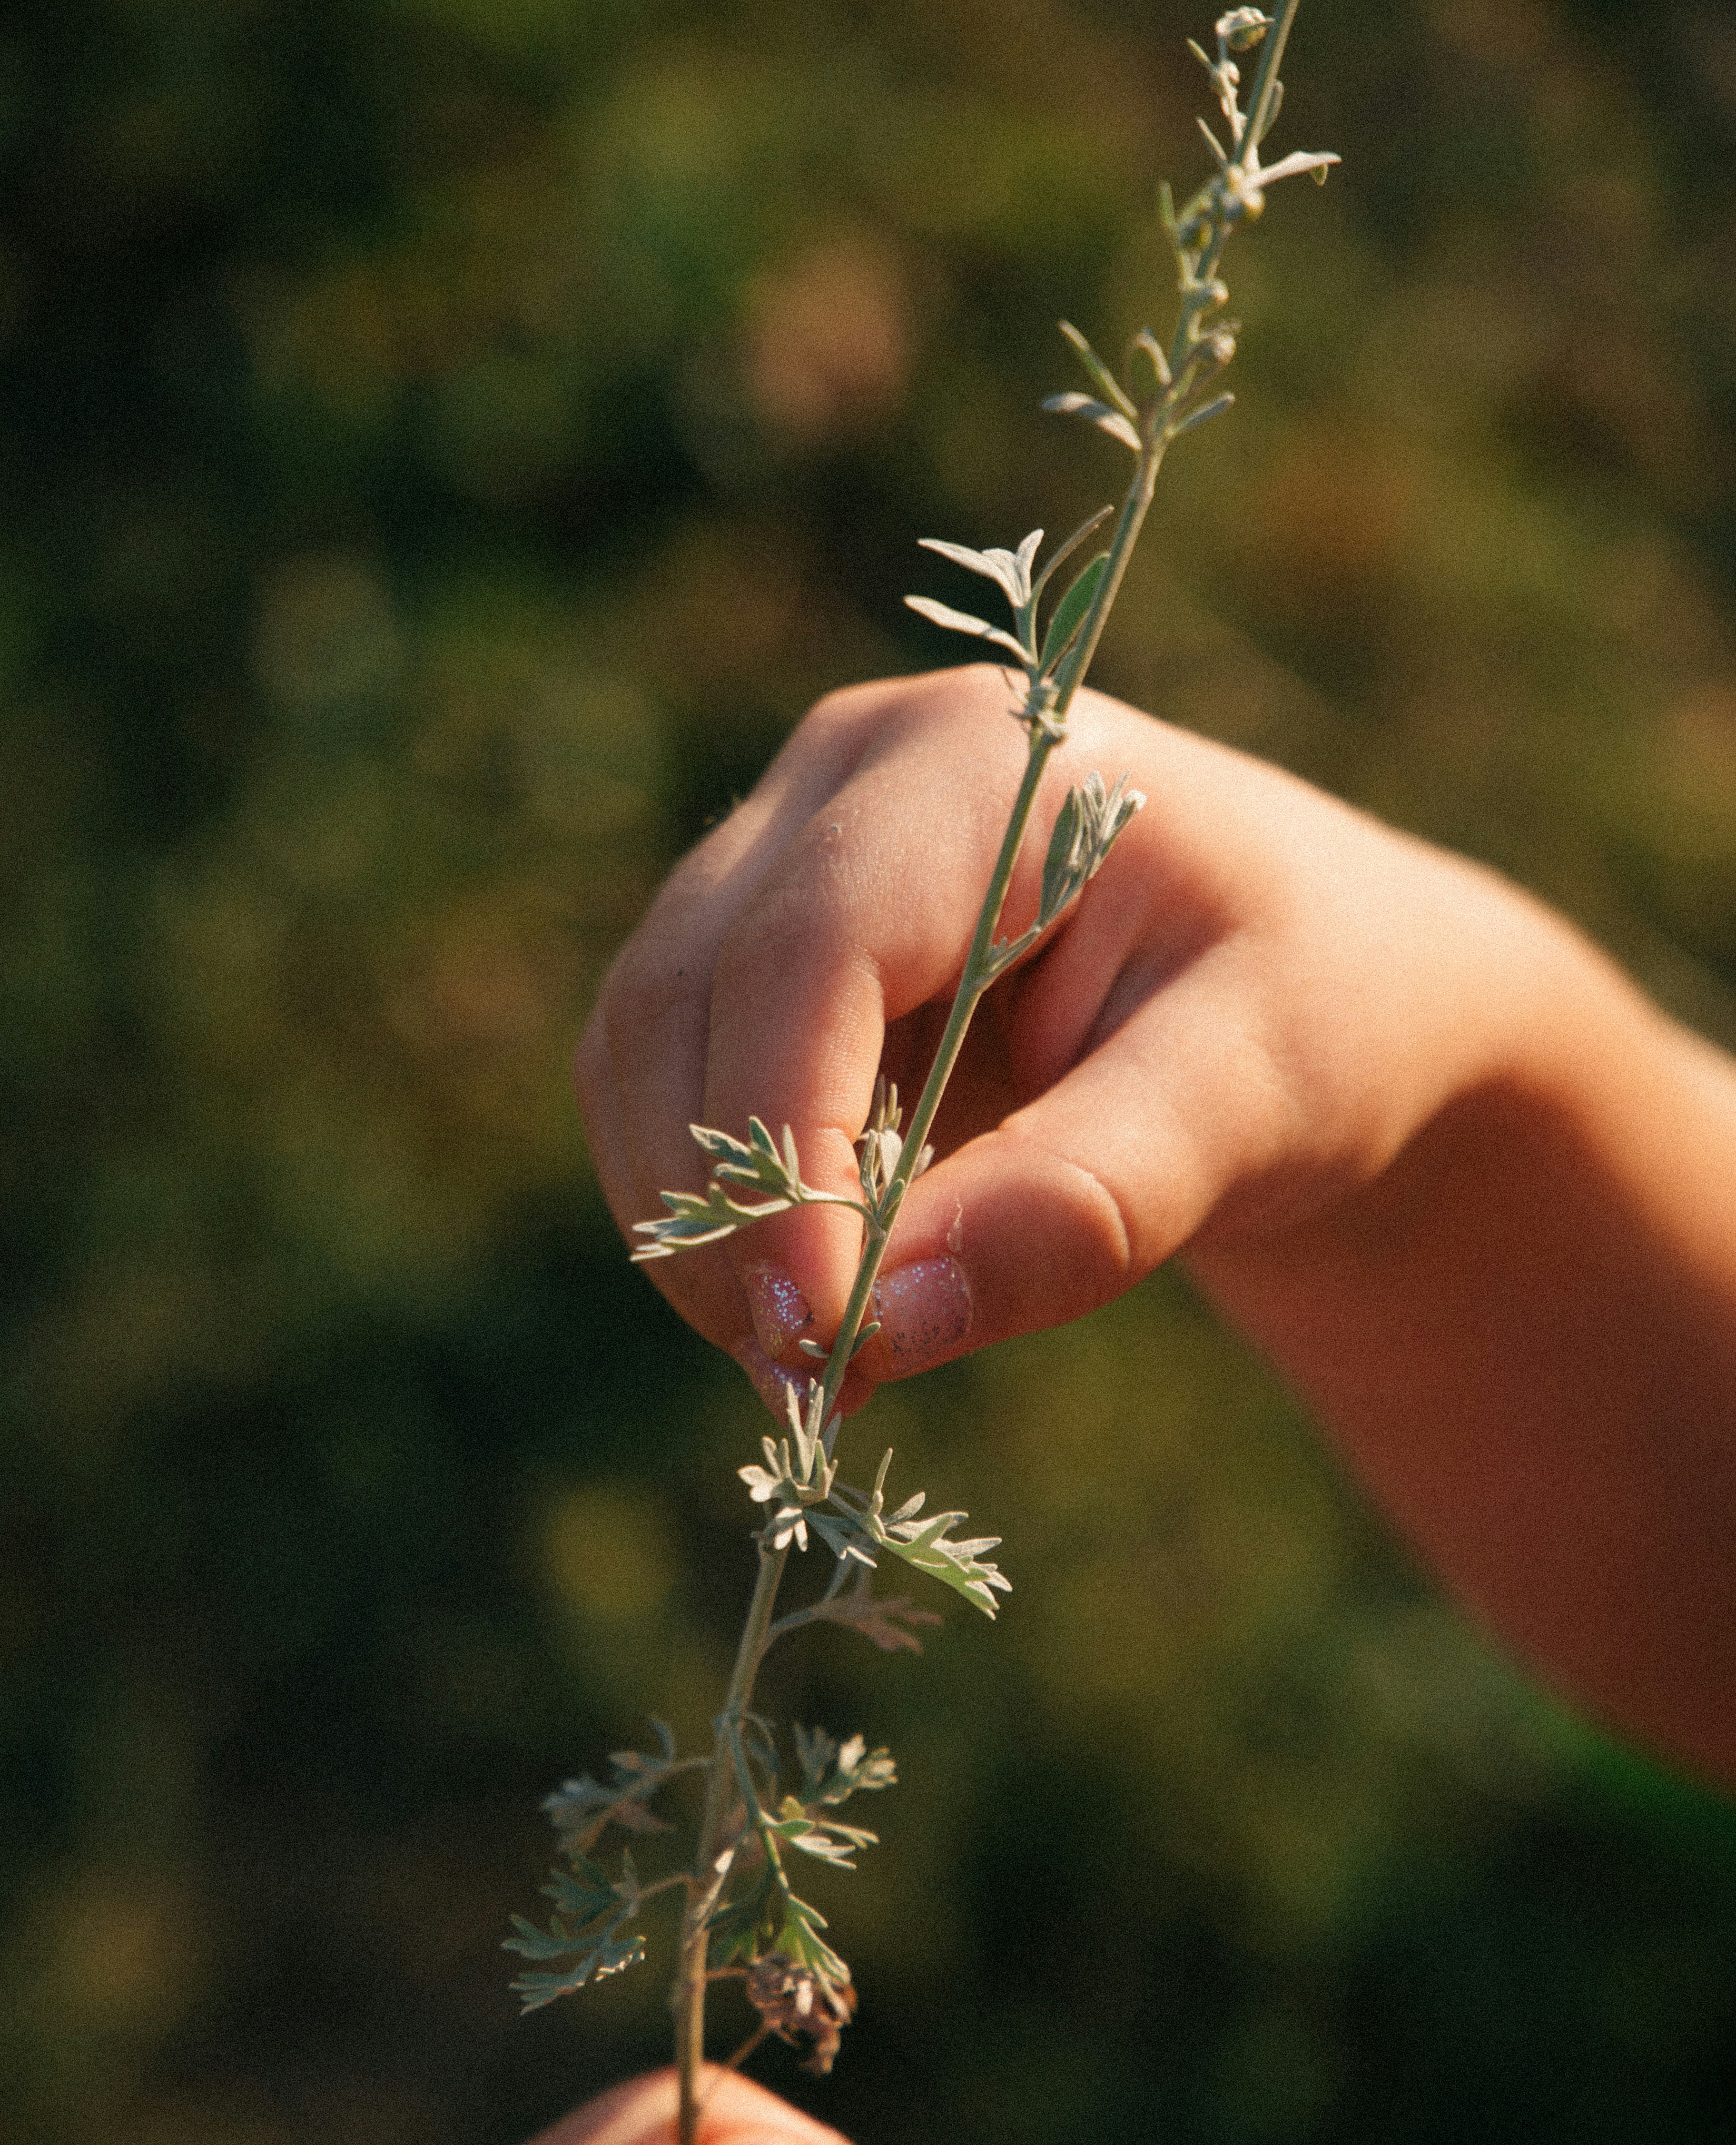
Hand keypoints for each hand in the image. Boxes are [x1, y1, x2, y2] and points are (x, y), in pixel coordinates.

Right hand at [579, 664, 1735, 1777]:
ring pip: (643, 1043)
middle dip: (722, 1206)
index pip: (809, 950)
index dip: (785, 1145)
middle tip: (807, 1382)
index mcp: (985, 762)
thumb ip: (1083, 1205)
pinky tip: (806, 1301)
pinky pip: (669, 1083)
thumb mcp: (1251, 1106)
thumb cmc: (1313, 1019)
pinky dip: (711, 1207)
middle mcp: (850, 776)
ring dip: (694, 1221)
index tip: (817, 1332)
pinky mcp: (756, 948)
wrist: (1318, 997)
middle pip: (687, 993)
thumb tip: (885, 1330)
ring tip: (810, 1363)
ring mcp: (783, 851)